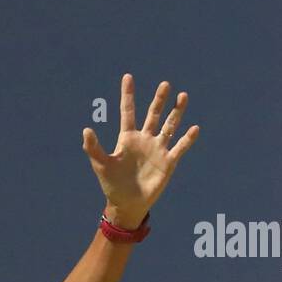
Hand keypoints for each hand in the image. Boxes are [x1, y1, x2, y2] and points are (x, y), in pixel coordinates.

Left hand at [82, 74, 198, 228]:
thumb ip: (93, 147)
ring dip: (177, 112)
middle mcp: (144, 140)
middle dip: (159, 100)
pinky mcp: (168, 162)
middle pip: (153, 115)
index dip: (128, 95)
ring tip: (183, 96)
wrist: (127, 204)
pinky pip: (180, 147)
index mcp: (127, 138)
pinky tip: (194, 128)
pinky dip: (187, 139)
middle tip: (165, 84)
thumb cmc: (112, 184)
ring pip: (170, 126)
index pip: (128, 112)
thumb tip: (86, 129)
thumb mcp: (101, 165)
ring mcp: (158, 149)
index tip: (128, 77)